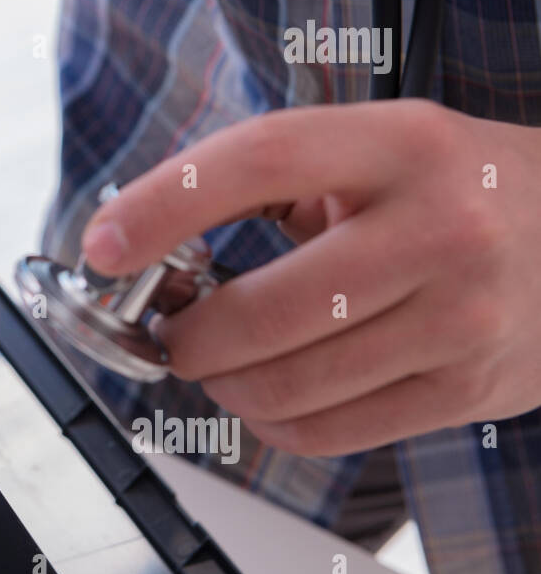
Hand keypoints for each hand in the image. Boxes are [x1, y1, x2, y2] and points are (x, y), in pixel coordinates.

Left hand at [80, 99, 540, 455]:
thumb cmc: (459, 185)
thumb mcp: (380, 143)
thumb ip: (280, 175)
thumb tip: (155, 229)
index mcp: (402, 146)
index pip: (259, 161)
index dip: (164, 205)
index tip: (104, 243)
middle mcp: (439, 229)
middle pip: (264, 309)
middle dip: (187, 335)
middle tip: (169, 329)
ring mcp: (461, 316)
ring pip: (289, 382)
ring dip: (223, 383)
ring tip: (216, 362)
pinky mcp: (469, 387)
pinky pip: (331, 430)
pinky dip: (271, 421)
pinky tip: (266, 394)